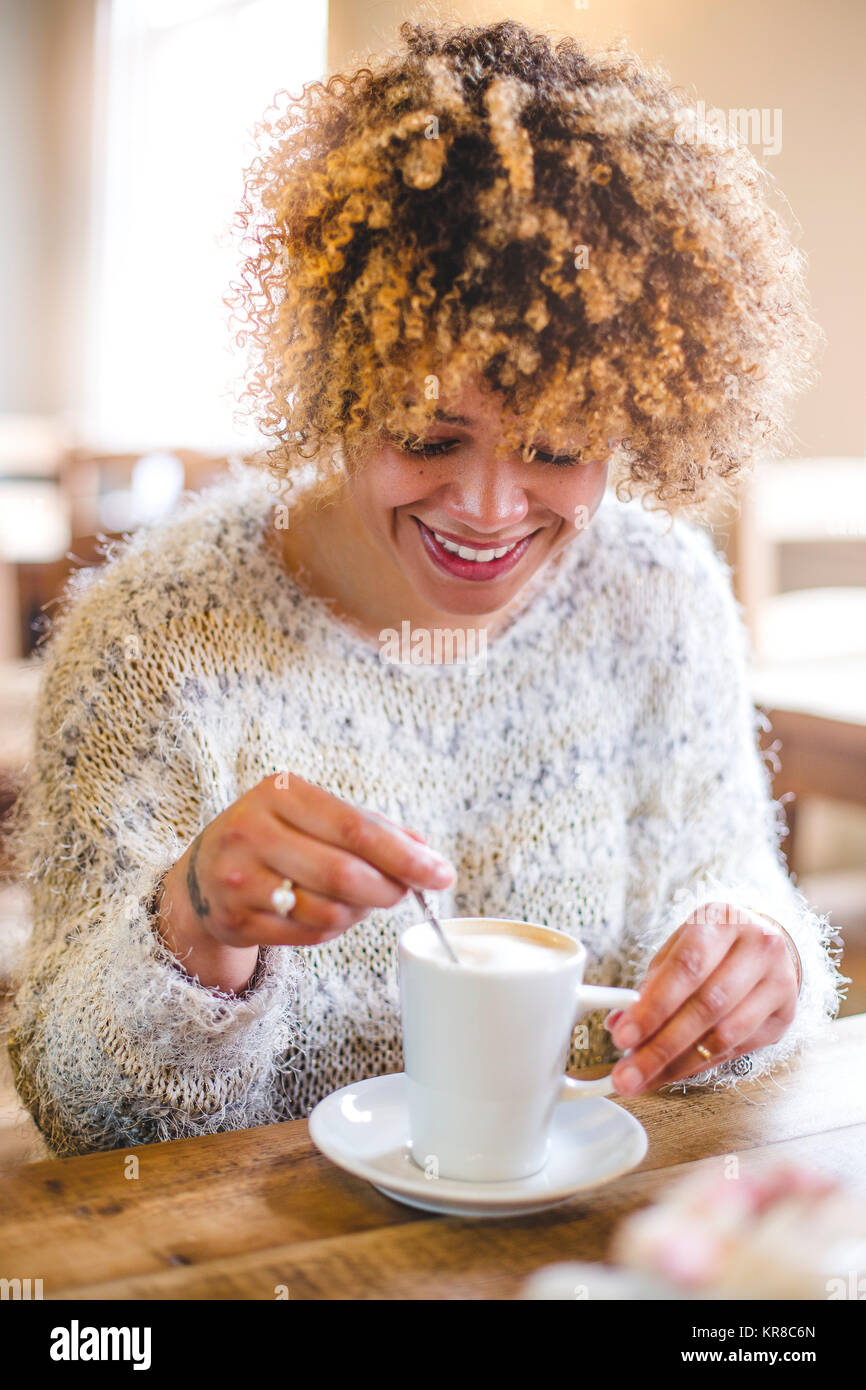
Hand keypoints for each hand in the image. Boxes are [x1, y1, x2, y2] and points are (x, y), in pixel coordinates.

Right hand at [155, 772, 453, 989]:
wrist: (205, 870)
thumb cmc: (279, 835)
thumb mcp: (315, 814)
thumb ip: (371, 827)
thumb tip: (426, 852)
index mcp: (280, 792)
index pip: (355, 827)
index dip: (404, 856)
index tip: (441, 874)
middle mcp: (252, 830)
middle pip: (343, 874)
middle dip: (389, 889)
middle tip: (407, 893)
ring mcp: (238, 877)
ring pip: (327, 910)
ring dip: (360, 912)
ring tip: (362, 900)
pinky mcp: (235, 919)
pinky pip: (306, 934)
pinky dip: (332, 929)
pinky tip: (332, 912)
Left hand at [608, 902, 799, 1094]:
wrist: (764, 941)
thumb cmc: (713, 943)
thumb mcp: (680, 947)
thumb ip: (652, 983)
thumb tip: (619, 1024)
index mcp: (722, 920)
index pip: (686, 967)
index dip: (653, 1006)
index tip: (622, 1036)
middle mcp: (758, 947)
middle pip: (707, 1007)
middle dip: (660, 1046)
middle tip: (627, 1073)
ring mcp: (778, 982)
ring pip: (724, 1035)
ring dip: (677, 1064)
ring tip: (642, 1079)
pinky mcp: (784, 1015)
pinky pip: (736, 1050)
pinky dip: (698, 1066)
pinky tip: (670, 1073)